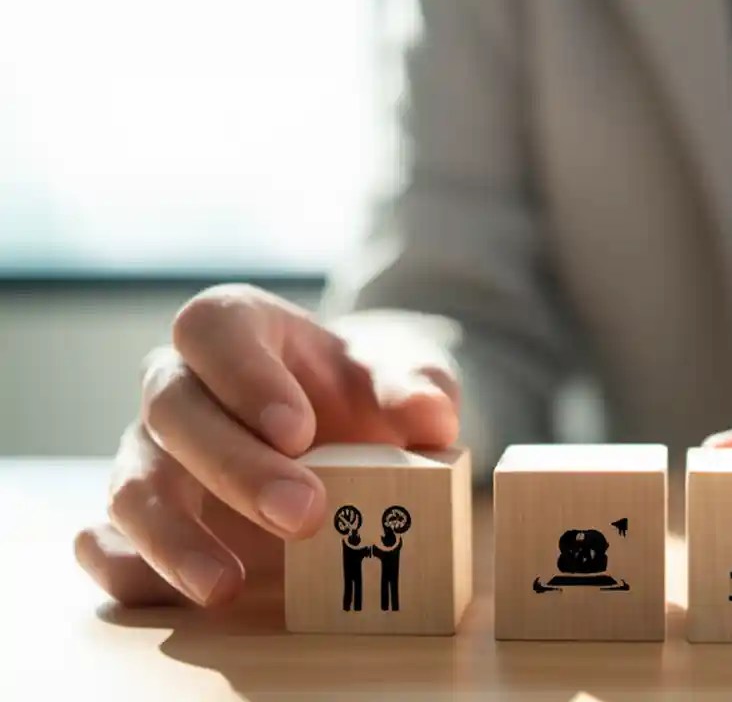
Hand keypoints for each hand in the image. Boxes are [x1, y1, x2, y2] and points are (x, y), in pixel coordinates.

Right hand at [74, 284, 459, 606]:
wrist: (345, 428)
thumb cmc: (360, 389)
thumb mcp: (399, 374)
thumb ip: (413, 386)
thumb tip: (432, 418)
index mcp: (235, 330)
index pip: (213, 329)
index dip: (246, 376)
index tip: (297, 430)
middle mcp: (179, 385)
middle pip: (174, 411)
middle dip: (236, 467)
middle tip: (303, 513)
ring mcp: (151, 452)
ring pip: (132, 485)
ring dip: (175, 537)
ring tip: (228, 585)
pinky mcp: (139, 517)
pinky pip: (107, 542)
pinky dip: (134, 570)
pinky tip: (185, 595)